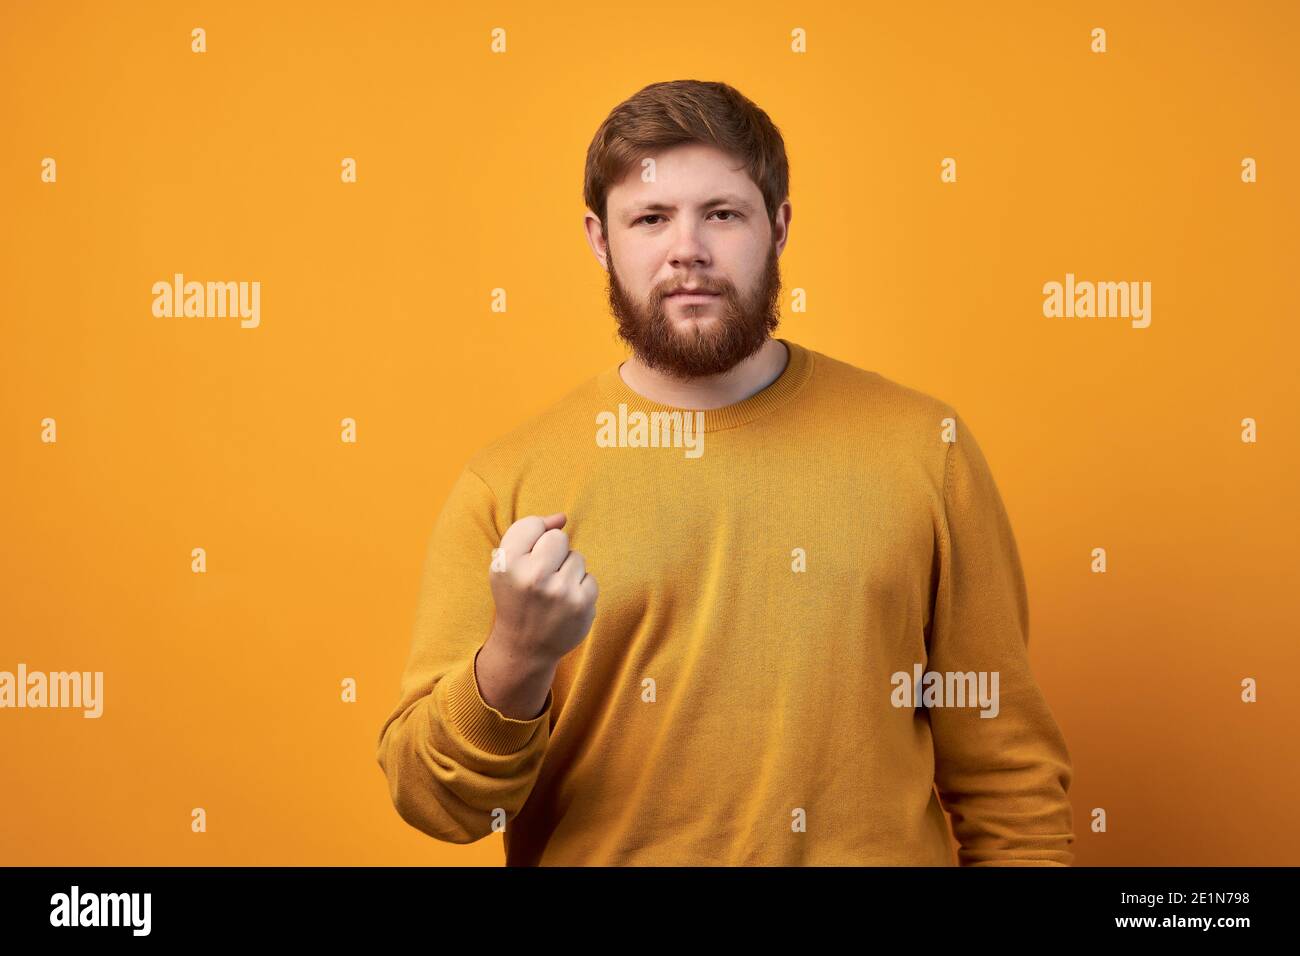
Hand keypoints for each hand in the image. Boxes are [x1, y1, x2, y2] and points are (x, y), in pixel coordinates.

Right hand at [488, 513, 598, 665]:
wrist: (524, 647)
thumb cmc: (516, 597)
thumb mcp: (506, 563)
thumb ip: (529, 532)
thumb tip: (562, 518)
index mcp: (507, 563)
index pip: (533, 525)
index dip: (532, 540)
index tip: (526, 560)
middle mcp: (533, 576)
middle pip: (559, 538)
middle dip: (553, 553)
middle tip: (542, 576)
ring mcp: (560, 592)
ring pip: (577, 558)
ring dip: (568, 571)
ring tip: (553, 592)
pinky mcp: (582, 605)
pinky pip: (590, 578)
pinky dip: (580, 589)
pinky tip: (565, 604)